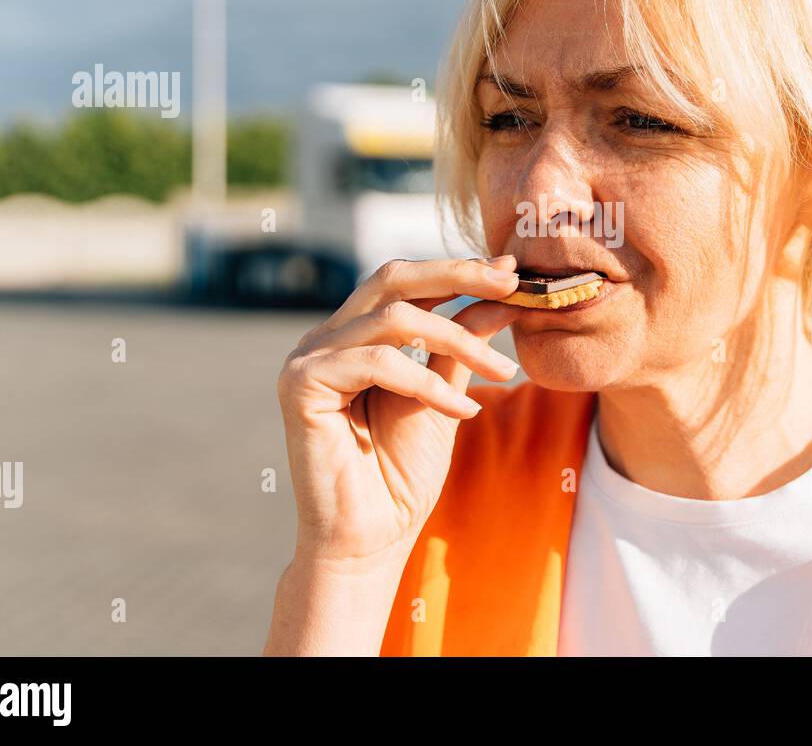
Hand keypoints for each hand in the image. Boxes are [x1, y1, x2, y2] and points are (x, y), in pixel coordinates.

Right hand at [275, 255, 521, 565]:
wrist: (368, 540)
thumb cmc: (401, 474)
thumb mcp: (445, 394)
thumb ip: (463, 344)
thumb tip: (503, 293)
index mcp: (355, 335)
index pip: (405, 282)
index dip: (458, 271)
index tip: (511, 273)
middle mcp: (326, 338)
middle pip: (392, 277)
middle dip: (457, 274)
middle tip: (509, 284)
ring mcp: (308, 358)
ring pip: (394, 320)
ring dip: (458, 340)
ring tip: (502, 373)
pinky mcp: (299, 385)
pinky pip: (376, 363)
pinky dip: (426, 383)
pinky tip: (459, 412)